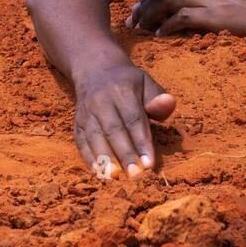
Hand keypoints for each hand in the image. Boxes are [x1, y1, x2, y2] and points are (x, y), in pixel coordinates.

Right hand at [73, 62, 175, 178]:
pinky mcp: (77, 121)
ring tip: (116, 177)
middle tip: (135, 175)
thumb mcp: (146, 82)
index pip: (133, 119)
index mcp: (122, 89)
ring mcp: (86, 111)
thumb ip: (158, 97)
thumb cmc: (127, 82)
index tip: (150, 163)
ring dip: (105, 159)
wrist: (95, 69)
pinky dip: (88, 157)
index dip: (141, 142)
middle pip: (113, 130)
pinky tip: (98, 172)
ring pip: (95, 137)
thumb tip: (168, 104)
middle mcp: (101, 100)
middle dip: (125, 154)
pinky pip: (81, 141)